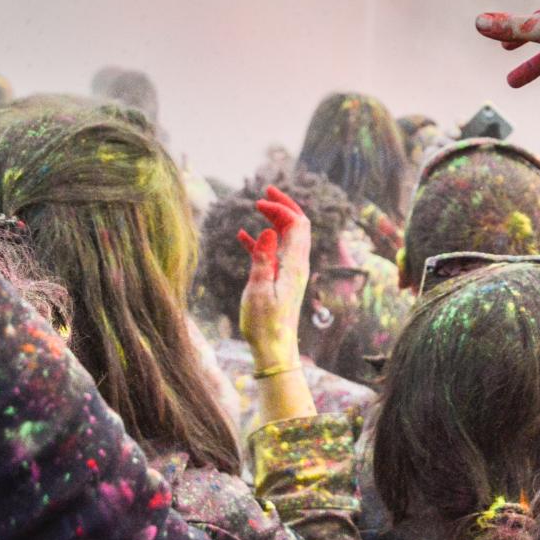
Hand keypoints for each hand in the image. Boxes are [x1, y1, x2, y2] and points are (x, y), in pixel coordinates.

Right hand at [238, 186, 310, 372]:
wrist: (274, 349)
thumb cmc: (265, 324)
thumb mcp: (259, 290)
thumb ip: (262, 259)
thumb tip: (267, 230)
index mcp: (294, 264)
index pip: (297, 224)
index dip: (281, 208)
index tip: (259, 201)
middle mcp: (296, 264)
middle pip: (297, 226)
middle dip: (284, 205)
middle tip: (267, 190)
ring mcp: (289, 272)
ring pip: (286, 237)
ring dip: (274, 219)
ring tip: (258, 205)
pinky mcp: (279, 280)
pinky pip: (273, 253)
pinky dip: (260, 241)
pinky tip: (242, 236)